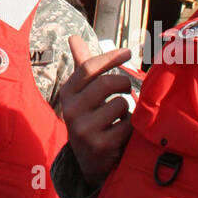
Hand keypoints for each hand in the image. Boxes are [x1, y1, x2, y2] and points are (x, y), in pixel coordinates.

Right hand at [60, 35, 134, 187]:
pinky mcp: (100, 146)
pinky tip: (122, 131)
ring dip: (127, 108)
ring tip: (120, 115)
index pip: (88, 67)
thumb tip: (73, 36)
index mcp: (67, 93)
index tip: (128, 52)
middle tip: (127, 88)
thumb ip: (82, 65)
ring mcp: (83, 130)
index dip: (110, 57)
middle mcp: (71, 111)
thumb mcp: (82, 93)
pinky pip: (126, 125)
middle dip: (123, 83)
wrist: (87, 161)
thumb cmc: (90, 116)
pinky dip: (130, 126)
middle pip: (106, 83)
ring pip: (120, 104)